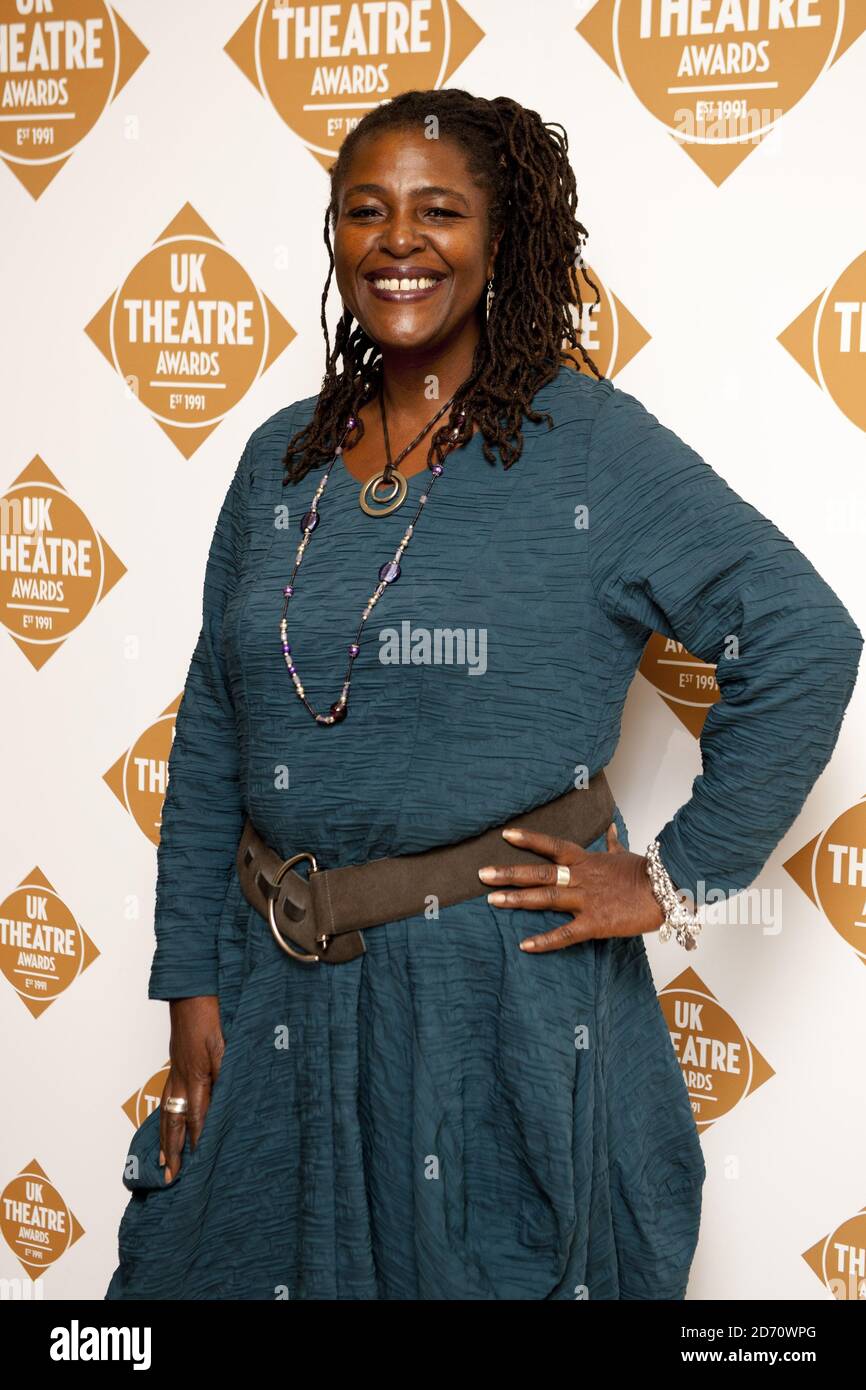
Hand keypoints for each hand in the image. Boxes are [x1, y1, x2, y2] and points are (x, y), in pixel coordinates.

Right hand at [158, 995, 224, 1182]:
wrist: (190, 990)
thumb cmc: (211, 1012)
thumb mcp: (227, 1041)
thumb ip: (228, 1070)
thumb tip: (231, 1097)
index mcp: (197, 1074)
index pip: (198, 1116)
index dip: (198, 1141)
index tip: (199, 1164)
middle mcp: (182, 1077)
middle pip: (175, 1121)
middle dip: (173, 1150)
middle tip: (170, 1175)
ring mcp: (176, 1070)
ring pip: (167, 1111)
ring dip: (164, 1138)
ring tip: (162, 1160)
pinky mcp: (175, 1063)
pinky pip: (167, 1097)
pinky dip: (164, 1116)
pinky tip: (166, 1123)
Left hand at [477, 821, 665, 952]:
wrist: (667, 890)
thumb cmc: (645, 874)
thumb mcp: (625, 855)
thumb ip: (612, 843)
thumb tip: (612, 828)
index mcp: (586, 861)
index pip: (553, 846)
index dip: (529, 840)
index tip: (505, 834)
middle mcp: (581, 878)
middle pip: (540, 873)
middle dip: (509, 873)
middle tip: (481, 874)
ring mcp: (587, 900)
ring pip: (546, 898)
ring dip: (517, 899)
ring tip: (492, 900)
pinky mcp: (596, 923)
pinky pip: (566, 933)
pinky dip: (545, 940)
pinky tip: (525, 945)